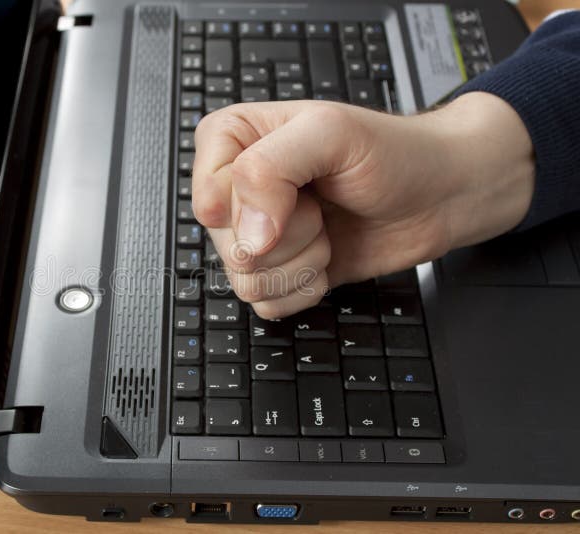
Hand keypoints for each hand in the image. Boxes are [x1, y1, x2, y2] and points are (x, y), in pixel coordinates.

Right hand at [192, 93, 533, 318]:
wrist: (438, 195)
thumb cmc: (393, 153)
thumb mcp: (330, 133)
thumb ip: (268, 170)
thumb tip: (247, 235)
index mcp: (233, 141)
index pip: (207, 197)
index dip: (253, 207)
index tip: (298, 192)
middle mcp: (237, 189)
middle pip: (226, 243)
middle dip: (287, 236)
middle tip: (319, 205)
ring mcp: (256, 233)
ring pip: (244, 279)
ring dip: (300, 263)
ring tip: (325, 228)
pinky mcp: (279, 270)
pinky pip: (266, 303)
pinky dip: (305, 289)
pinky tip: (326, 257)